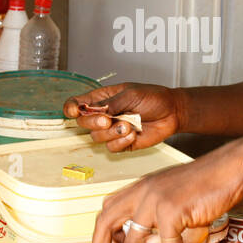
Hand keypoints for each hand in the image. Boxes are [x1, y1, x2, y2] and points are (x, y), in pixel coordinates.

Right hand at [63, 82, 182, 151]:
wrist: (172, 112)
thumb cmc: (153, 98)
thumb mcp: (131, 94)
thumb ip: (111, 103)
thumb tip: (95, 110)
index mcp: (102, 98)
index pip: (77, 103)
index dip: (71, 108)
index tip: (73, 111)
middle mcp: (103, 115)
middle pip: (82, 123)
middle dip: (93, 123)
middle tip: (107, 120)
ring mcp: (111, 130)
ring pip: (96, 138)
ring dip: (112, 133)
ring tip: (129, 125)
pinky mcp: (121, 143)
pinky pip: (111, 148)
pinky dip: (121, 142)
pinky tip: (133, 133)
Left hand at [91, 144, 242, 242]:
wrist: (228, 168)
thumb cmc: (206, 182)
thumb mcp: (172, 193)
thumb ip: (156, 214)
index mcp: (140, 187)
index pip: (107, 209)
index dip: (103, 232)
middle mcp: (142, 192)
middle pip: (106, 221)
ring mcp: (155, 201)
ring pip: (136, 241)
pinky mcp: (172, 211)